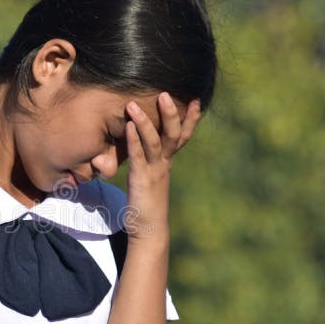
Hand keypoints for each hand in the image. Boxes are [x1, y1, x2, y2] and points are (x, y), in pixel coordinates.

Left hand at [122, 92, 201, 237]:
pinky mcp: (141, 180)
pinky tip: (128, 125)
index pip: (182, 137)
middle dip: (172, 114)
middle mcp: (164, 164)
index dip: (190, 119)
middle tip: (165, 93)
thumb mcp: (149, 178)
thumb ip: (148, 161)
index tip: (195, 99)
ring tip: (133, 104)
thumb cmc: (146, 204)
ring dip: (145, 121)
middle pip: (173, 135)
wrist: (148, 230)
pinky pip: (138, 156)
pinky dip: (134, 139)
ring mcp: (154, 171)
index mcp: (167, 163)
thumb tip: (140, 147)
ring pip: (155, 142)